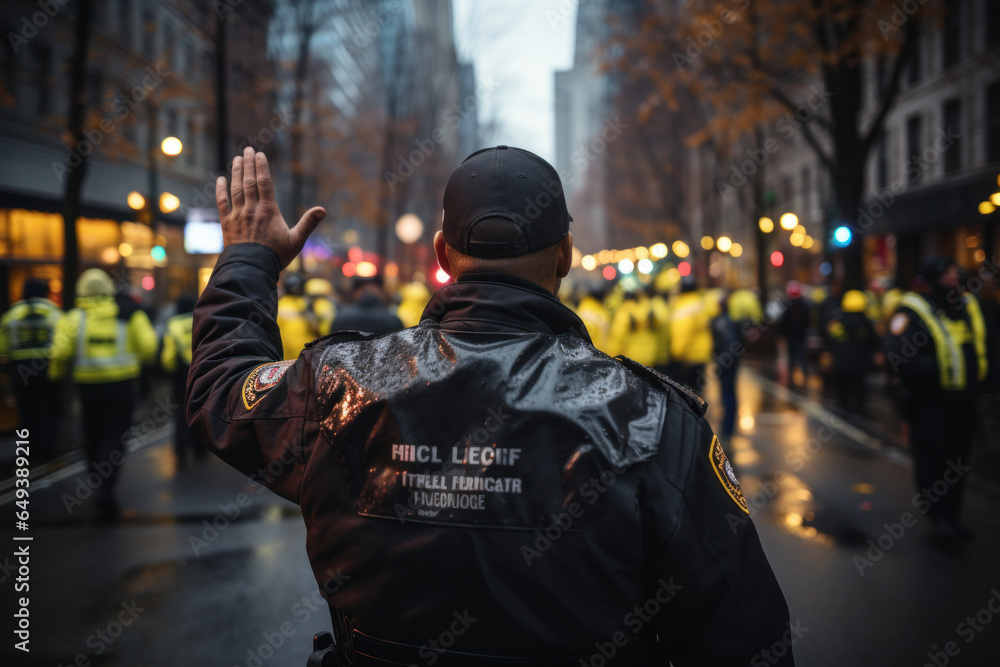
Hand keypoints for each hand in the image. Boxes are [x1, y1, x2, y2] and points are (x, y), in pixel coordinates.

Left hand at [216, 147, 325, 268]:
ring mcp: (238, 215)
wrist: (252, 270)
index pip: (264, 183)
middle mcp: (251, 209)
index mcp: (268, 211)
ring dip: (236, 172)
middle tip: (247, 150)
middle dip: (248, 164)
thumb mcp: (297, 241)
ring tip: (237, 159)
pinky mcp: (227, 223)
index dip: (261, 167)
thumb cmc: (276, 256)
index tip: (259, 154)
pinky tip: (221, 179)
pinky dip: (221, 190)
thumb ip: (308, 223)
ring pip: (236, 189)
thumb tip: (323, 210)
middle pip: (249, 181)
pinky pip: (222, 203)